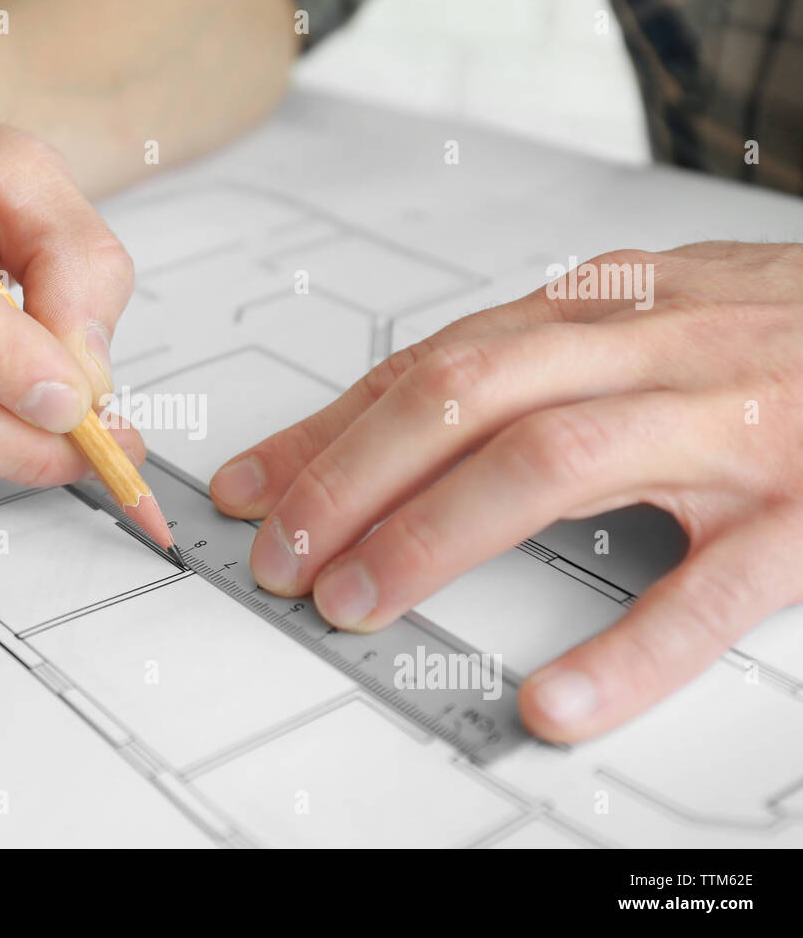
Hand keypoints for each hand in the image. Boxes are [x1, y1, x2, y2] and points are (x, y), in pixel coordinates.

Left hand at [209, 243, 802, 742]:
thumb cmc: (771, 332)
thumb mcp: (639, 321)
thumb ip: (525, 364)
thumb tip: (387, 425)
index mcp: (605, 308)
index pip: (433, 364)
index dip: (331, 429)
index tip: (256, 489)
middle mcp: (653, 349)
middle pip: (465, 397)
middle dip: (353, 478)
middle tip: (284, 555)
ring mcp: (731, 427)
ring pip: (554, 463)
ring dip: (437, 537)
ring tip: (358, 603)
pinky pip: (709, 588)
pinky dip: (626, 649)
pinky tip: (554, 698)